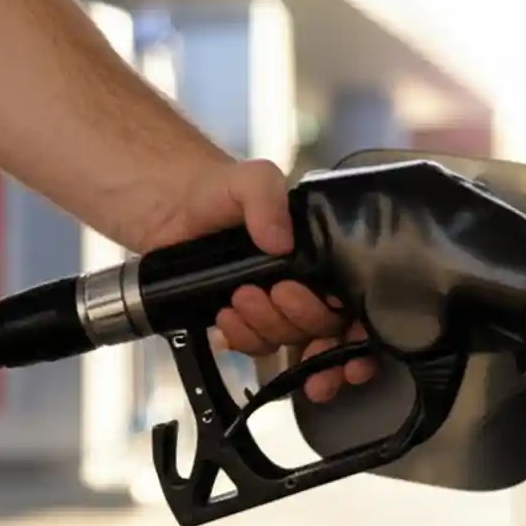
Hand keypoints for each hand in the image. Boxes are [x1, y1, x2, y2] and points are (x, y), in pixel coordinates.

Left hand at [135, 158, 376, 400]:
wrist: (167, 205)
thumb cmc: (217, 189)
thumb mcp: (250, 178)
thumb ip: (267, 197)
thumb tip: (282, 242)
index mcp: (322, 253)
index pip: (355, 299)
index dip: (359, 331)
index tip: (344, 341)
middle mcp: (306, 282)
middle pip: (326, 328)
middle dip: (304, 319)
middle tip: (278, 293)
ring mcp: (275, 305)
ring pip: (290, 340)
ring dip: (268, 326)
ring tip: (242, 295)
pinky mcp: (245, 321)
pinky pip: (256, 346)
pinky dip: (243, 337)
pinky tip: (226, 316)